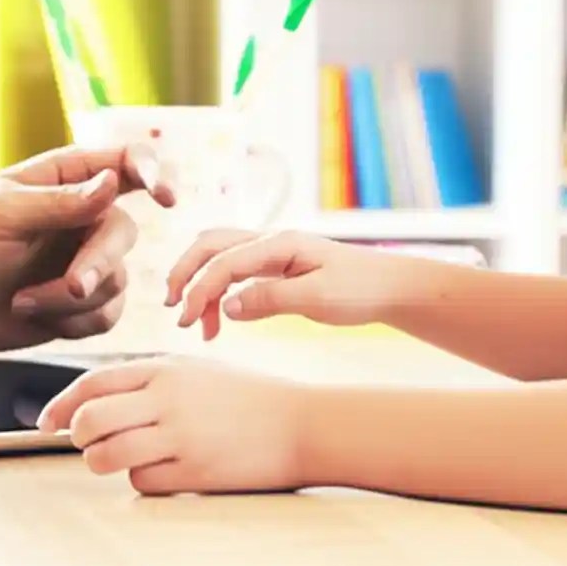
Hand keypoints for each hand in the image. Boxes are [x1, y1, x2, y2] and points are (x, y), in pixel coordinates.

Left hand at [0, 144, 175, 350]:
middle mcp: (83, 217)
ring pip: (117, 281)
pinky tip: (34, 314)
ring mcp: (85, 260)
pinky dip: (74, 322)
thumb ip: (59, 202)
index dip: (152, 173)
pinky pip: (108, 315)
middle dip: (98, 263)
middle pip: (123, 232)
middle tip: (71, 286)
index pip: (124, 162)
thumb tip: (112, 183)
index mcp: (65, 178)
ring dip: (71, 300)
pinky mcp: (82, 303)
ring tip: (22, 300)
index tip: (163, 198)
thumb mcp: (2, 214)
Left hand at [37, 356, 305, 495]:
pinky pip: (143, 482)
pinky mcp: (196, 471)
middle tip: (85, 443)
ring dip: (101, 462)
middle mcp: (168, 399)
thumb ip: (148, 381)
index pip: (93, 383)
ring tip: (114, 459)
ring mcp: (181, 436)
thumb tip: (96, 401)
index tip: (46, 421)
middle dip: (78, 436)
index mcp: (165, 369)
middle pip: (91, 420)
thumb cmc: (247, 397)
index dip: (61, 403)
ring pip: (108, 455)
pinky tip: (159, 471)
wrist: (303, 424)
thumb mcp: (196, 371)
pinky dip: (141, 480)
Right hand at [165, 229, 408, 339]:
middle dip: (184, 273)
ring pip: (219, 258)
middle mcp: (270, 241)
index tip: (187, 322)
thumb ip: (270, 300)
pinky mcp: (277, 268)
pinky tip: (221, 320)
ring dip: (200, 285)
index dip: (200, 291)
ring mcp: (272, 253)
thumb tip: (226, 307)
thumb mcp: (318, 299)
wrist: (394, 288)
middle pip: (210, 246)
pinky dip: (220, 293)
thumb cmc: (362, 289)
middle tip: (172, 307)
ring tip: (195, 324)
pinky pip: (236, 273)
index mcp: (279, 244)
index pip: (224, 263)